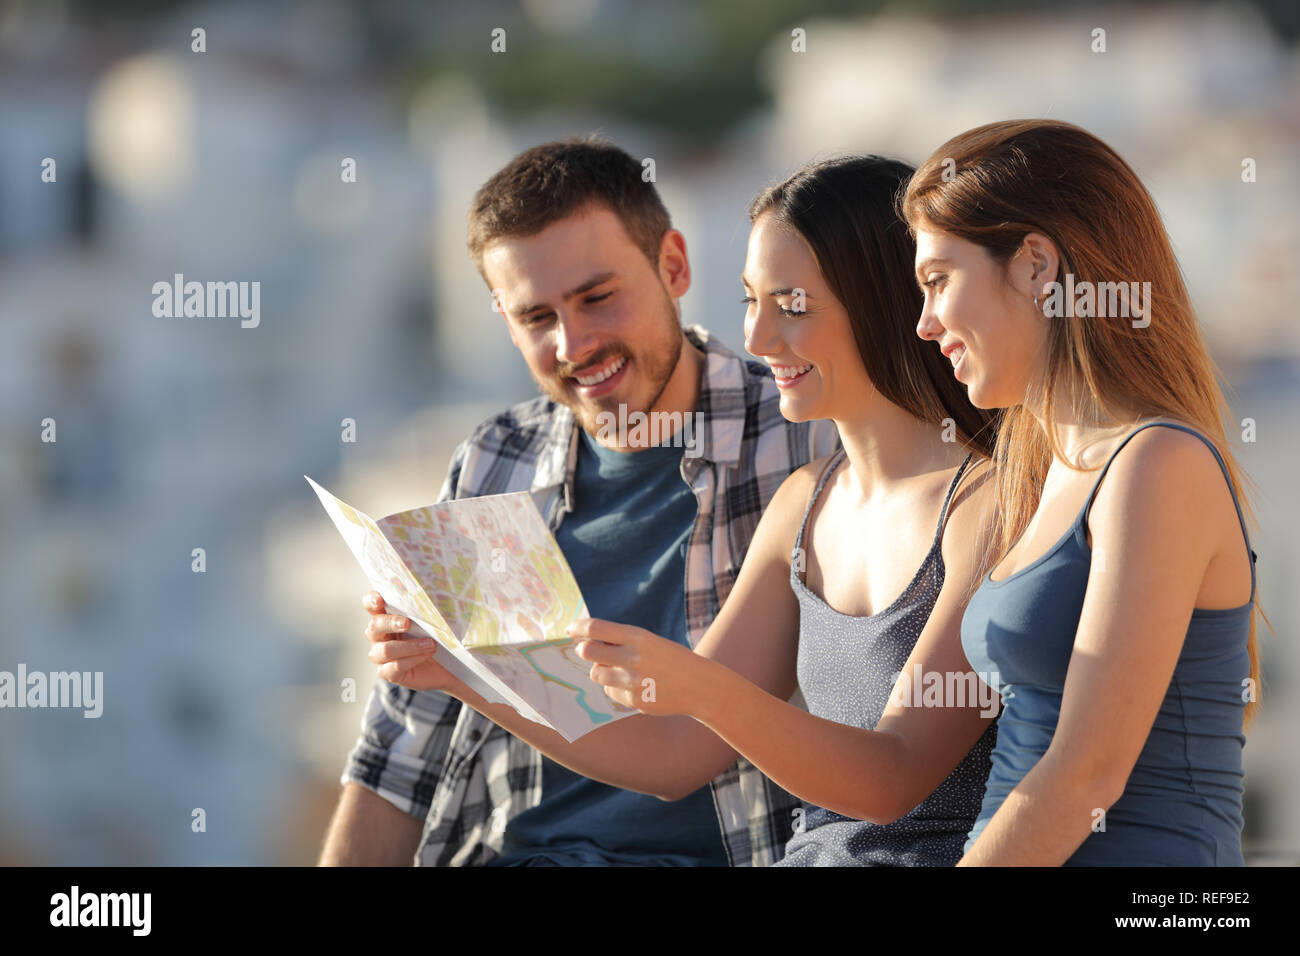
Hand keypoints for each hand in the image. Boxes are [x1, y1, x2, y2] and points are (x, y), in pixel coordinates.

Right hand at [363, 591, 456, 691]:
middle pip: (375, 626)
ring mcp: (381, 656)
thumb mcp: (432, 621)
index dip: (371, 600)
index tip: (380, 600)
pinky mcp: (388, 673)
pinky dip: (414, 659)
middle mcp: (379, 636)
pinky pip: (395, 666)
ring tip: (430, 644)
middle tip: (408, 623)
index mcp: (386, 617)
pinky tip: (428, 654)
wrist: (445, 665)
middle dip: (391, 623)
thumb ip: (425, 610)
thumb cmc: (436, 638)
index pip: (371, 605)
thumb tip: (434, 594)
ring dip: (410, 646)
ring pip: (385, 650)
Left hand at [569, 618, 713, 717]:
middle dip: (583, 650)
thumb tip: (586, 641)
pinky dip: (617, 687)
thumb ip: (621, 641)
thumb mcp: (650, 641)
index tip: (570, 629)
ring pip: (596, 674)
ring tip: (621, 669)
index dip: (578, 628)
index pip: (596, 628)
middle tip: (585, 649)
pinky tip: (637, 685)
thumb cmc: (671, 659)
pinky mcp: (632, 700)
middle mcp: (633, 658)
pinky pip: (611, 691)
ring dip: (602, 670)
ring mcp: (632, 681)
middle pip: (588, 652)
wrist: (700, 686)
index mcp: (638, 637)